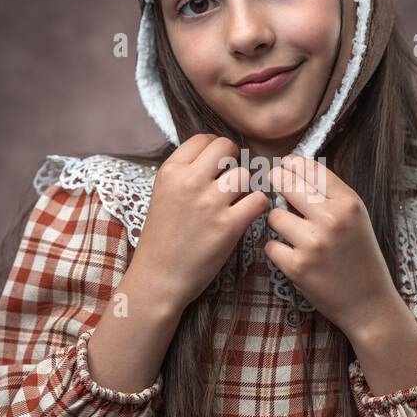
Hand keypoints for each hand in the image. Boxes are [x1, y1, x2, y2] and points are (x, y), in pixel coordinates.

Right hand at [130, 134, 268, 311]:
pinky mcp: (228, 225)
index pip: (204, 139)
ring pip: (244, 174)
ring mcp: (210, 203)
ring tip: (234, 203)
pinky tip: (245, 215)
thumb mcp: (163, 195)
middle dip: (233, 161)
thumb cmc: (162, 239)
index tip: (217, 165)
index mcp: (171, 171)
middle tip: (229, 181)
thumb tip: (215, 157)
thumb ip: (185, 173)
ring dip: (244, 187)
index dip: (216, 149)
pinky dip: (257, 207)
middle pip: (227, 148)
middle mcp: (189, 182)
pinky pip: (258, 200)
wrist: (158, 277)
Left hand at [263, 154, 406, 337]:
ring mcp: (313, 243)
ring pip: (274, 216)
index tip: (286, 165)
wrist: (369, 303)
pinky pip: (271, 245)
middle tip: (276, 184)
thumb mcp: (357, 218)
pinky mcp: (297, 266)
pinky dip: (278, 250)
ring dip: (279, 223)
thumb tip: (295, 169)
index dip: (292, 164)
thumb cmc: (360, 258)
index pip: (311, 168)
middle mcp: (332, 220)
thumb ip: (331, 194)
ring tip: (294, 233)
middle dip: (278, 182)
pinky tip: (293, 256)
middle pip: (286, 183)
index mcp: (349, 204)